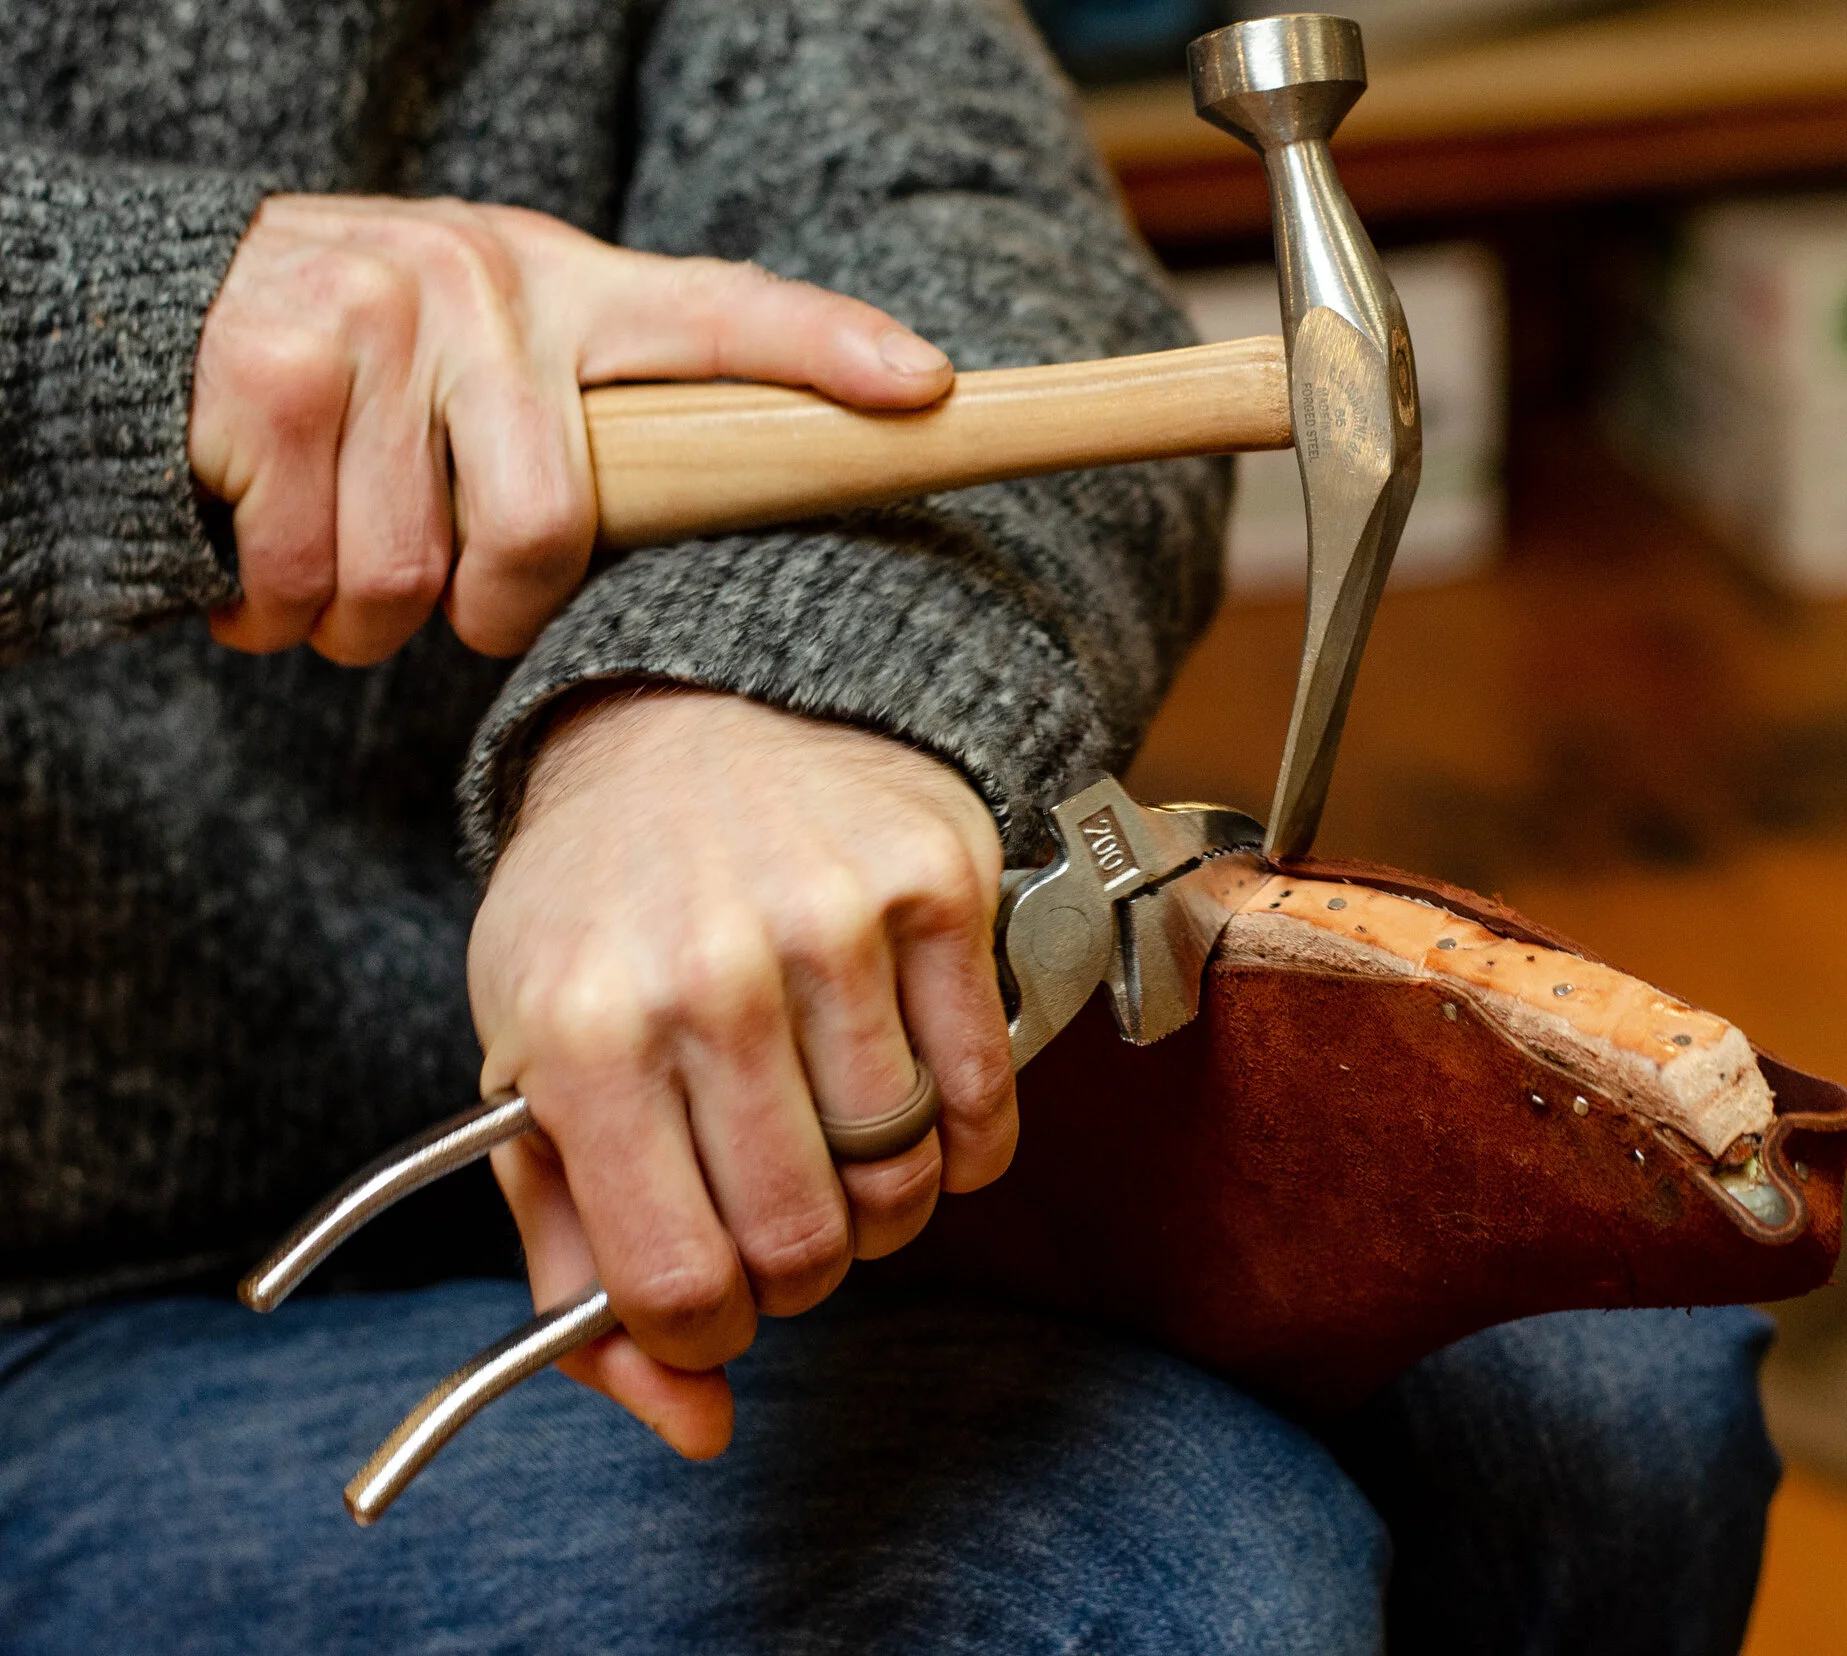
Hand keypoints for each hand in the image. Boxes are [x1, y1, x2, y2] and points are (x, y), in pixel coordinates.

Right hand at [188, 194, 954, 664]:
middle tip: (448, 600)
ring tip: (337, 576)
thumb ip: (581, 422)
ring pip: (407, 578)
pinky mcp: (266, 369)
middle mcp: (480, 282)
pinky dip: (273, 612)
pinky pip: (301, 574)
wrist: (146, 308)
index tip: (925, 385)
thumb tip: (692, 548)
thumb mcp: (489, 351)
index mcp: (565, 287)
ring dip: (362, 624)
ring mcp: (373, 316)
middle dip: (489, 611)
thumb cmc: (361, 363)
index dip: (826, 350)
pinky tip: (262, 566)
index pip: (725, 312)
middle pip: (544, 532)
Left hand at [469, 691, 1017, 1456]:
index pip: (674, 1283)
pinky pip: (987, 1098)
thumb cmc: (601, 921)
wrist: (686, 717)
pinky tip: (920, 1104)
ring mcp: (832, 922)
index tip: (717, 1300)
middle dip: (803, 1270)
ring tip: (846, 1152)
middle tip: (788, 1223)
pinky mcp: (936, 884)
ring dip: (885, 1204)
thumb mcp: (530, 1076)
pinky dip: (967, 1141)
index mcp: (576, 1033)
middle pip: (807, 1244)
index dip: (707, 1331)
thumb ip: (579, 1268)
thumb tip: (694, 1427)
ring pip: (907, 1178)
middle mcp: (706, 974)